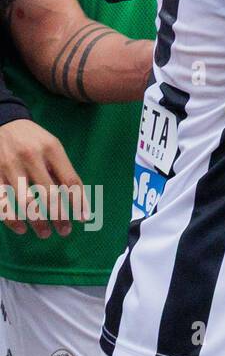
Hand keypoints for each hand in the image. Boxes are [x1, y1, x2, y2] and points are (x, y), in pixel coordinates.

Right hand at [0, 119, 84, 237]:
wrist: (1, 122)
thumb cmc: (32, 138)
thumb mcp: (52, 145)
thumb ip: (61, 169)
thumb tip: (74, 198)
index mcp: (52, 149)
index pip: (70, 181)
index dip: (79, 202)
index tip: (84, 218)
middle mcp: (31, 158)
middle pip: (49, 194)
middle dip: (59, 216)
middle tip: (65, 231)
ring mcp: (10, 166)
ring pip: (25, 202)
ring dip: (37, 222)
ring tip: (46, 233)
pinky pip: (2, 201)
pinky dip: (11, 219)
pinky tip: (21, 228)